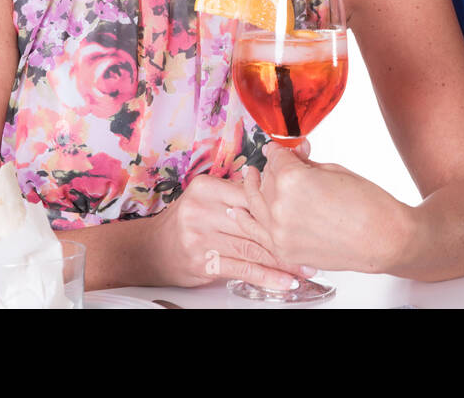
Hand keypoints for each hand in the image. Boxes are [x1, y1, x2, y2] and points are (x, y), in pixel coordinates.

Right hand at [148, 171, 303, 289]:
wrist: (150, 249)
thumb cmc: (186, 220)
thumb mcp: (207, 197)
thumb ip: (238, 192)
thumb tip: (279, 182)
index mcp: (207, 187)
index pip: (252, 194)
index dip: (280, 206)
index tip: (304, 212)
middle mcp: (203, 210)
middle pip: (254, 223)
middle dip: (286, 236)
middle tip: (312, 244)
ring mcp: (202, 238)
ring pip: (252, 248)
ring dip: (283, 260)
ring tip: (305, 266)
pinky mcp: (203, 263)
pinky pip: (242, 269)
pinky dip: (267, 276)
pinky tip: (284, 280)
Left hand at [232, 143, 410, 274]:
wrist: (384, 238)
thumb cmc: (368, 203)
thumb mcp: (334, 170)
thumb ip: (305, 163)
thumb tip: (292, 154)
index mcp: (292, 179)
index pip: (276, 158)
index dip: (281, 151)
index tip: (283, 150)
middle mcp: (280, 205)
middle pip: (266, 180)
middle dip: (274, 169)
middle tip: (280, 164)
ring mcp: (279, 231)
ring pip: (256, 204)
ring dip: (253, 189)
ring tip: (250, 178)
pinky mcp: (284, 250)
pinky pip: (257, 232)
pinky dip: (246, 221)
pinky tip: (238, 211)